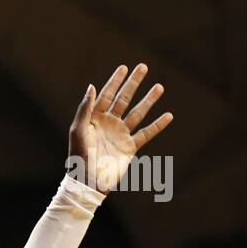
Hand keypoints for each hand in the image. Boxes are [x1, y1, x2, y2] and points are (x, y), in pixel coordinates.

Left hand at [68, 63, 173, 193]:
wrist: (88, 180)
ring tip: (159, 86)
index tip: (124, 67)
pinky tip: (168, 115)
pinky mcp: (130, 147)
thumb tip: (92, 86)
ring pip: (138, 113)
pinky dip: (158, 125)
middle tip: (143, 67)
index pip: (106, 95)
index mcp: (95, 119)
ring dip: (148, 100)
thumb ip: (85, 109)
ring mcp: (120, 135)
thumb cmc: (79, 156)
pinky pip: (146, 133)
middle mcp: (109, 124)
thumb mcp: (78, 130)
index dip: (115, 81)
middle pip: (124, 99)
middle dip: (133, 83)